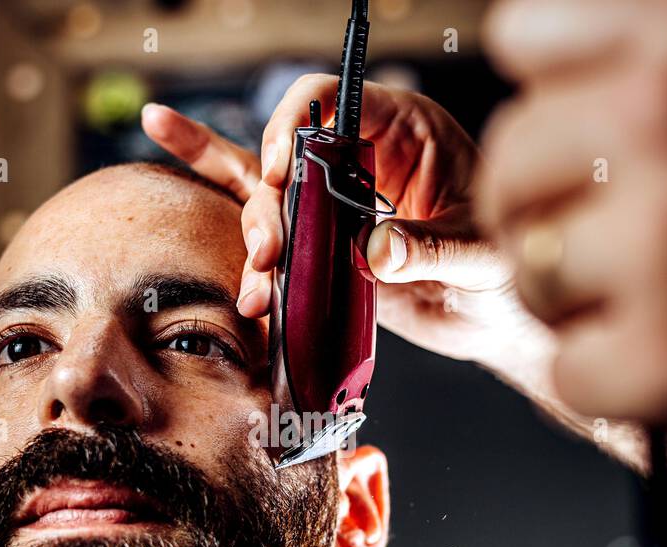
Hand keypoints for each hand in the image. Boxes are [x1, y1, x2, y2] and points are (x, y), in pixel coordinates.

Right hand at [142, 80, 527, 365]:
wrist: (497, 324)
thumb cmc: (505, 277)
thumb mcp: (481, 258)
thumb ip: (429, 249)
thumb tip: (375, 250)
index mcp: (407, 132)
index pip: (335, 101)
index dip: (297, 127)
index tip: (282, 173)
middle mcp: (364, 154)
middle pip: (290, 153)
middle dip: (269, 203)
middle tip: (272, 254)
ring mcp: (337, 198)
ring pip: (268, 190)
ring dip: (255, 234)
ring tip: (261, 282)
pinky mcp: (320, 240)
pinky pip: (264, 208)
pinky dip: (217, 180)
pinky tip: (161, 130)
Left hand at [477, 0, 666, 487]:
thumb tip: (554, 61)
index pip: (526, 43)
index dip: (558, 108)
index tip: (589, 146)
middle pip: (511, 166)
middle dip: (556, 212)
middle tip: (639, 245)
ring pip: (531, 271)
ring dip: (587, 301)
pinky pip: (570, 367)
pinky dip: (623, 382)